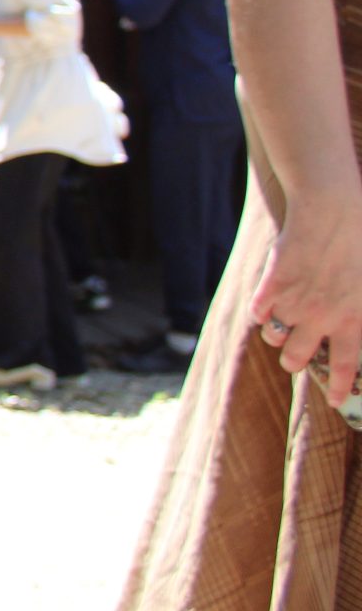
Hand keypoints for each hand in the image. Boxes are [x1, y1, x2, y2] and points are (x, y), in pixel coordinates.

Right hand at [252, 190, 361, 405]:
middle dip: (295, 363)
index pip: (347, 367)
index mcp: (355, 320)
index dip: (342, 388)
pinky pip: (258, 311)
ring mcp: (294, 302)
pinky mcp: (272, 284)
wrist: (334, 209)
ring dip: (277, 336)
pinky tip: (267, 304)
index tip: (338, 401)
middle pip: (298, 359)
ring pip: (274, 337)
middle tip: (297, 357)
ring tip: (281, 328)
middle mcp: (323, 318)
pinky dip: (262, 311)